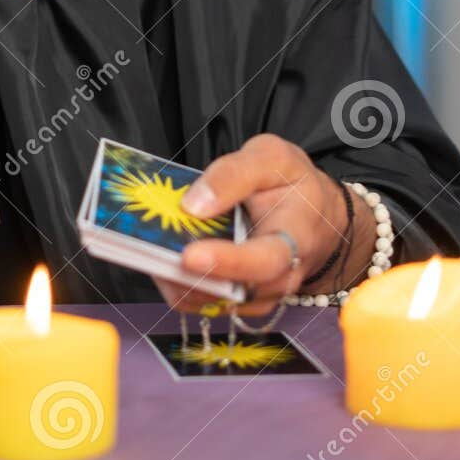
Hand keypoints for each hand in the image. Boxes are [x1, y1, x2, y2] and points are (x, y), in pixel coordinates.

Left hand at [153, 134, 353, 316]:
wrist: (314, 216)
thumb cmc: (293, 185)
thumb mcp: (273, 158)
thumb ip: (234, 174)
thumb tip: (193, 204)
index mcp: (294, 241)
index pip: (264, 262)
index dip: (227, 262)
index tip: (190, 255)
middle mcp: (277, 279)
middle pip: (229, 292)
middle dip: (187, 276)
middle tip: (150, 253)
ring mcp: (255, 295)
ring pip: (206, 301)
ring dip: (173, 278)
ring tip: (145, 246)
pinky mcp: (233, 300)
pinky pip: (196, 299)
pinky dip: (172, 280)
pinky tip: (156, 252)